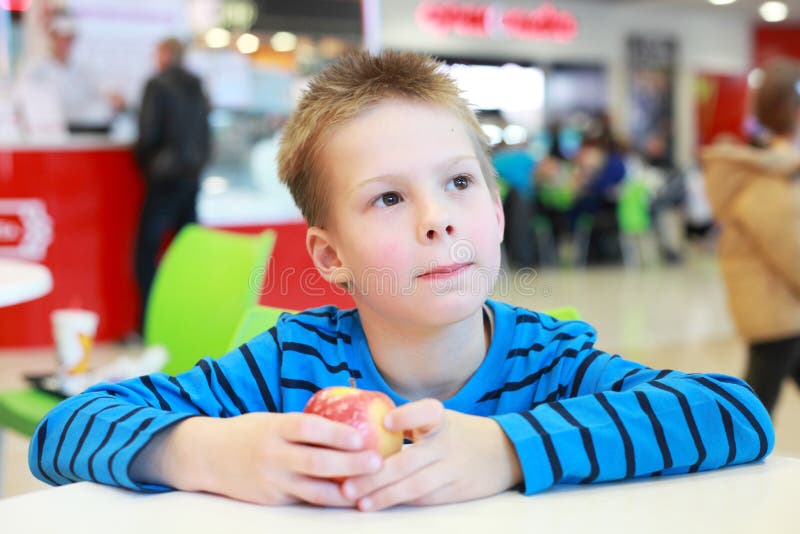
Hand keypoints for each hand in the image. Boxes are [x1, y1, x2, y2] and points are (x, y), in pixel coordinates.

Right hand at [138, 412, 384, 506]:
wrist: (207, 457)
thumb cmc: (250, 433)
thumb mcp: (272, 420)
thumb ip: (302, 424)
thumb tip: (349, 414)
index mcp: (274, 427)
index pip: (308, 427)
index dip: (335, 432)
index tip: (360, 436)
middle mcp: (273, 454)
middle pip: (316, 461)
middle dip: (349, 463)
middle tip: (377, 462)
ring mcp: (272, 480)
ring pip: (313, 489)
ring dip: (344, 490)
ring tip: (370, 487)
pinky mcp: (272, 499)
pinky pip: (305, 501)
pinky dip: (329, 500)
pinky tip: (350, 498)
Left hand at [340, 399, 521, 510]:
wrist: (506, 452)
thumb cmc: (460, 433)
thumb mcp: (442, 419)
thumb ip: (411, 421)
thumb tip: (364, 423)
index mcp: (442, 420)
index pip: (427, 412)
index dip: (407, 416)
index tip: (386, 421)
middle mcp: (447, 444)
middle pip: (409, 461)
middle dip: (375, 475)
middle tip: (347, 485)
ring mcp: (453, 470)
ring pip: (416, 486)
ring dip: (385, 495)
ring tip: (360, 502)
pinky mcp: (457, 491)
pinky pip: (425, 498)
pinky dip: (401, 502)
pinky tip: (380, 504)